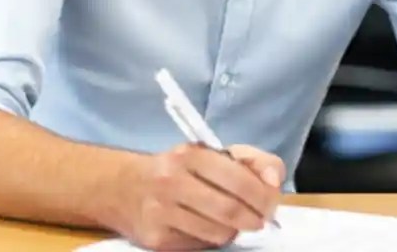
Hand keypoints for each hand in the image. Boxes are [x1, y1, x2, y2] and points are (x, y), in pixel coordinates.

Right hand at [114, 142, 284, 249]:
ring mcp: (161, 212)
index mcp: (190, 155)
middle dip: (255, 218)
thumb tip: (274, 181)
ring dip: (233, 231)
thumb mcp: (211, 153)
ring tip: (232, 222)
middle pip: (230, 210)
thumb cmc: (178, 168)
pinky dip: (211, 239)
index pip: (238, 179)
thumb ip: (250, 161)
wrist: (122, 187)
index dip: (263, 195)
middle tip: (261, 220)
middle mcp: (172, 181)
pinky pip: (199, 245)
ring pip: (218, 233)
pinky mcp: (156, 239)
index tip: (272, 202)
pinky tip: (206, 227)